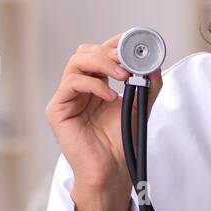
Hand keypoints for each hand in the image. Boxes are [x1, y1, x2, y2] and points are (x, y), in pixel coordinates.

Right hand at [44, 35, 161, 210]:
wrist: (113, 168)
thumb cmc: (122, 140)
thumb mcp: (141, 105)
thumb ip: (148, 82)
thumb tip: (153, 60)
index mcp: (96, 83)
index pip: (99, 52)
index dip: (114, 43)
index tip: (133, 41)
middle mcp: (80, 87)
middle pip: (86, 52)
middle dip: (109, 51)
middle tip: (128, 59)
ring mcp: (67, 97)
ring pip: (77, 61)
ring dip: (102, 63)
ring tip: (123, 75)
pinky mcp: (57, 109)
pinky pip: (72, 83)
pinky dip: (94, 84)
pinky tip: (111, 96)